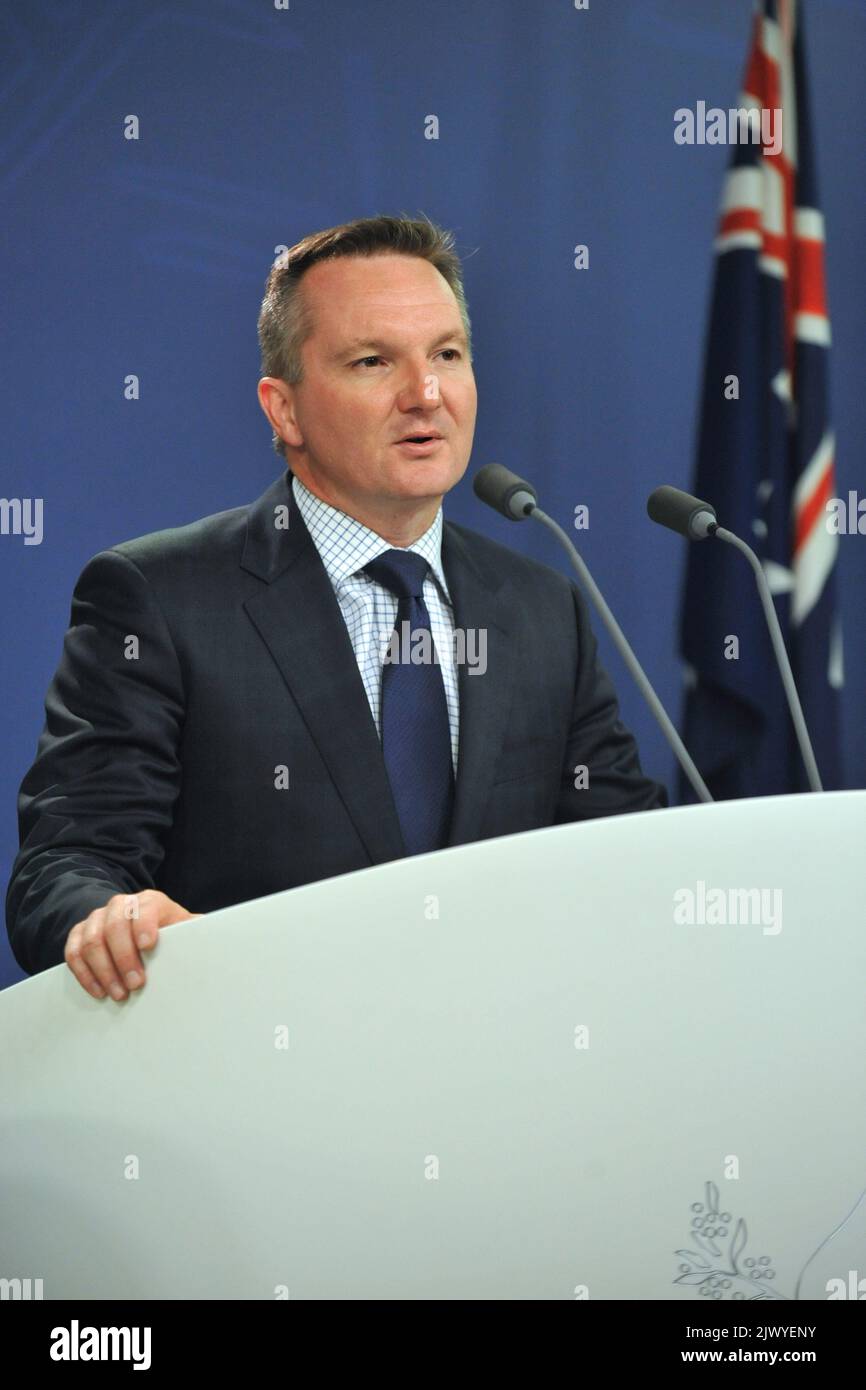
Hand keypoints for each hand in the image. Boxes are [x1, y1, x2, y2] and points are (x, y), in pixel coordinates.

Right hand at [64, 890, 201, 999]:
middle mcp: (121, 905)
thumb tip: (219, 945)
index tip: (149, 946)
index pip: (145, 908)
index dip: (145, 925)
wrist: (144, 930)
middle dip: (124, 957)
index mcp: (151, 902)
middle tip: (135, 984)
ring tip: (119, 994)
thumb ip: (199, 935)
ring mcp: (97, 918)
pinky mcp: (80, 934)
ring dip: (103, 970)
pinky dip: (84, 973)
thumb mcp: (186, 932)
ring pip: (91, 939)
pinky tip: (99, 991)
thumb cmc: (171, 936)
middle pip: (114, 926)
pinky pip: (73, 951)